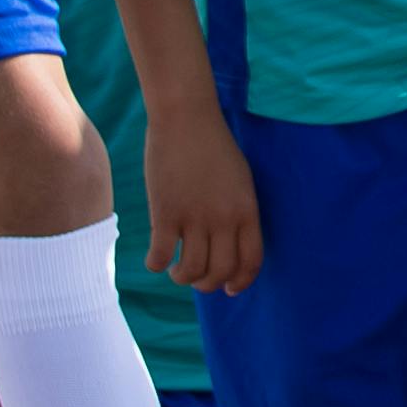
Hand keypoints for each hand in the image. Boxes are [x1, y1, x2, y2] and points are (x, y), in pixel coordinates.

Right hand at [145, 96, 264, 294]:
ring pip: (191, 271)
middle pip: (220, 272)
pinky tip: (155, 259)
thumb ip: (238, 212)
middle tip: (197, 279)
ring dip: (183, 279)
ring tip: (176, 271)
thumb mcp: (240, 180)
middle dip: (208, 284)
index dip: (240, 282)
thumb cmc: (214, 146)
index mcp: (247, 210)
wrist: (186, 117)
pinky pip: (160, 256)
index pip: (251, 261)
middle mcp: (224, 218)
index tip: (229, 289)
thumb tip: (229, 244)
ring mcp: (194, 217)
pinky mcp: (165, 213)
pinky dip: (156, 265)